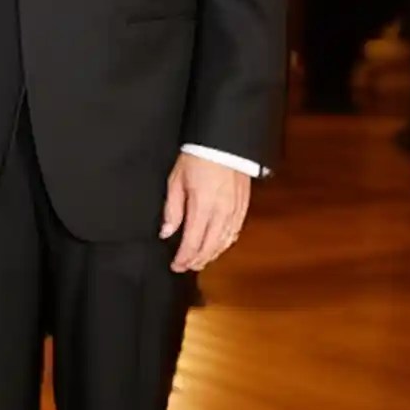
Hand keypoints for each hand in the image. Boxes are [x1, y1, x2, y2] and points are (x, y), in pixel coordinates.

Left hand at [161, 153, 250, 271]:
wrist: (223, 142)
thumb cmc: (197, 158)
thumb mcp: (176, 181)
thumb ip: (172, 210)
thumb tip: (166, 232)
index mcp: (202, 207)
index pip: (192, 242)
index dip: (184, 258)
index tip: (175, 265)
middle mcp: (221, 213)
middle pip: (210, 247)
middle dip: (197, 260)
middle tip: (185, 267)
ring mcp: (235, 210)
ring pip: (224, 242)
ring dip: (212, 255)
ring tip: (199, 261)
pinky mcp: (243, 206)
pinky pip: (235, 232)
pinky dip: (225, 243)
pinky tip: (218, 246)